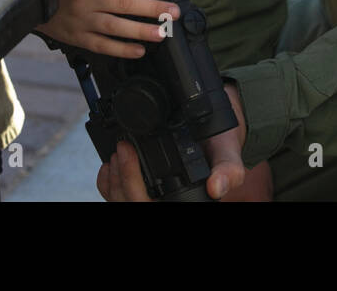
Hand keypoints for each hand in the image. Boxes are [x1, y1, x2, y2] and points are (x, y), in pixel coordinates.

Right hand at [35, 0, 180, 57]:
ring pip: (116, 26)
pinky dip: (121, 49)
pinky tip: (138, 50)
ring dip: (141, 30)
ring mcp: (82, 18)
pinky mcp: (76, 36)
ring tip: (161, 33)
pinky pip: (101, 45)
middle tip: (173, 12)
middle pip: (125, 3)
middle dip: (153, 8)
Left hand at [95, 85, 271, 200]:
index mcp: (184, 201)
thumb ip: (228, 170)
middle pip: (130, 203)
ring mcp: (150, 196)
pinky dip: (107, 181)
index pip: (149, 205)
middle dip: (122, 176)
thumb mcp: (229, 154)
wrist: (216, 131)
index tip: (130, 155)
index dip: (134, 187)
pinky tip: (111, 165)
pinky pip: (114, 195)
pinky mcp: (138, 187)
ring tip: (118, 151)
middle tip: (122, 147)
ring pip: (120, 200)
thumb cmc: (220, 145)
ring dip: (114, 177)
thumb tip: (216, 188)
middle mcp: (164, 202)